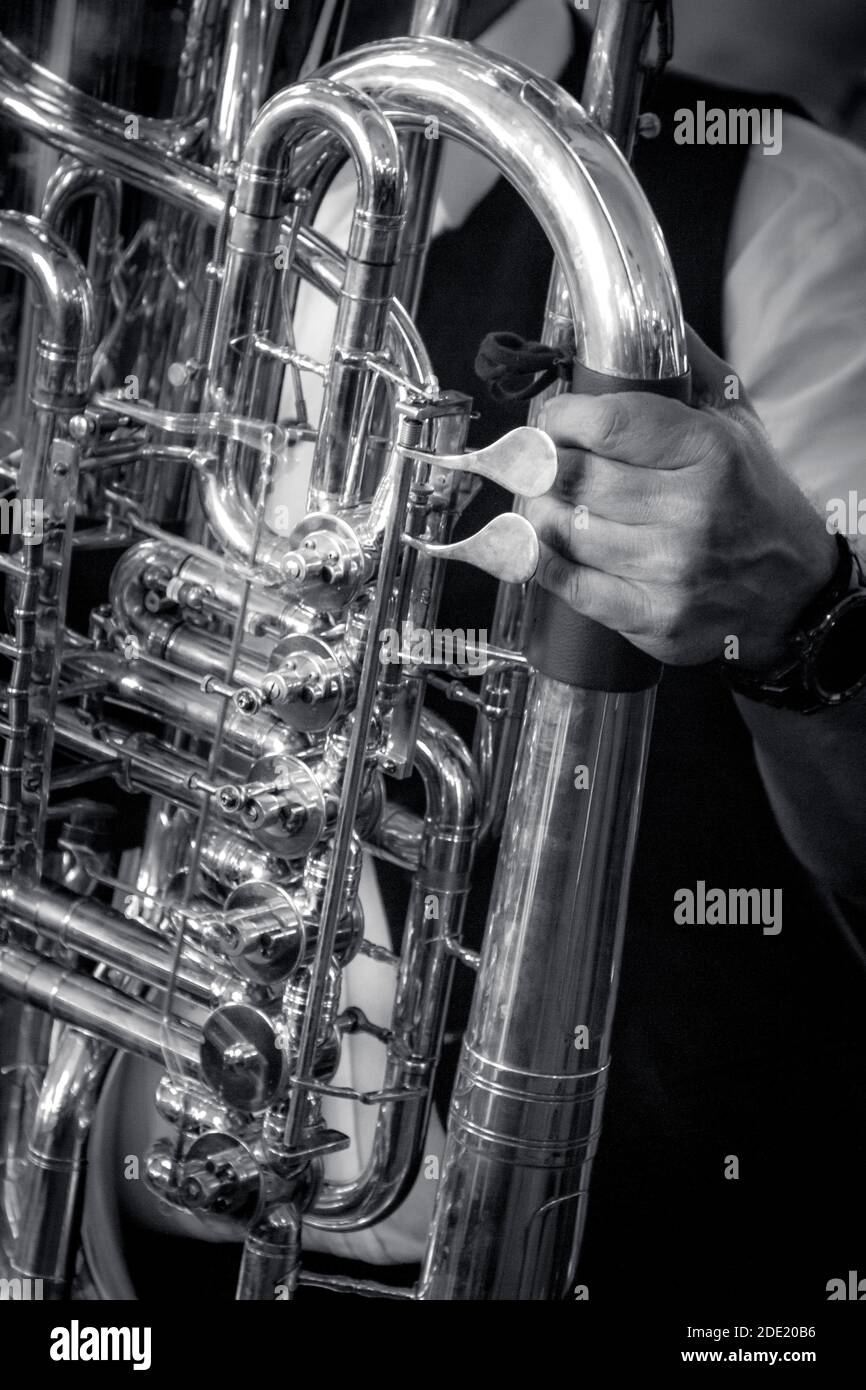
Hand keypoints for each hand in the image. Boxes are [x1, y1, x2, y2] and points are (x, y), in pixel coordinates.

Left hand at [528, 326, 837, 668]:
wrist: (795, 593)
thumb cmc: (756, 500)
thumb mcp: (737, 425)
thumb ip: (688, 371)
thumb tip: (643, 316)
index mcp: (709, 453)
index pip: (606, 424)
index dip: (561, 418)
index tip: (552, 418)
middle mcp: (690, 512)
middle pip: (575, 479)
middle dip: (543, 466)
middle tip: (537, 461)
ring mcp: (671, 570)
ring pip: (566, 530)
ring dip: (541, 513)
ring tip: (546, 501)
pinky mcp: (653, 617)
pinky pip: (571, 585)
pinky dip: (542, 562)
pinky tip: (539, 545)